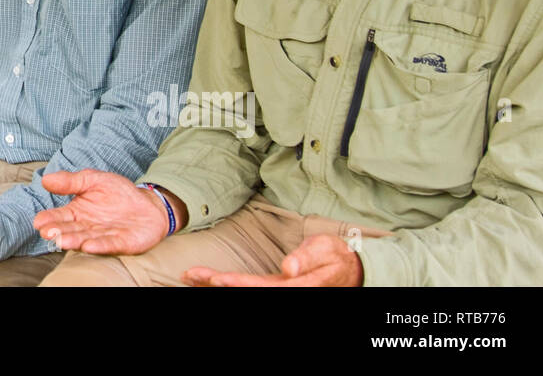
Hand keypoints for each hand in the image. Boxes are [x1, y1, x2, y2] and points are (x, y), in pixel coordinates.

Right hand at [34, 170, 174, 254]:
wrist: (148, 204)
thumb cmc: (118, 193)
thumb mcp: (93, 179)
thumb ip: (71, 181)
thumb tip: (46, 179)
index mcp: (78, 212)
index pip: (60, 216)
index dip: (49, 219)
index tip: (39, 222)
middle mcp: (88, 227)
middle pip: (70, 230)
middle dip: (58, 232)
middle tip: (47, 232)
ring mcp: (104, 236)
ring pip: (86, 239)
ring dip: (74, 241)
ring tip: (62, 241)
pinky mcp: (122, 243)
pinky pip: (109, 244)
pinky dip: (99, 246)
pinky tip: (89, 246)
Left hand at [183, 234, 362, 286]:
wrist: (352, 268)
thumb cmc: (337, 256)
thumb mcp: (326, 250)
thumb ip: (306, 257)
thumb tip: (287, 266)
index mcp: (296, 285)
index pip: (262, 287)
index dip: (238, 284)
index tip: (217, 278)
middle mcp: (285, 291)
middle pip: (246, 291)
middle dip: (216, 284)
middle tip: (190, 275)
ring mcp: (279, 290)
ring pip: (244, 290)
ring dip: (216, 284)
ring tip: (191, 276)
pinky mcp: (276, 286)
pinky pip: (248, 286)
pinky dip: (228, 282)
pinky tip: (209, 279)